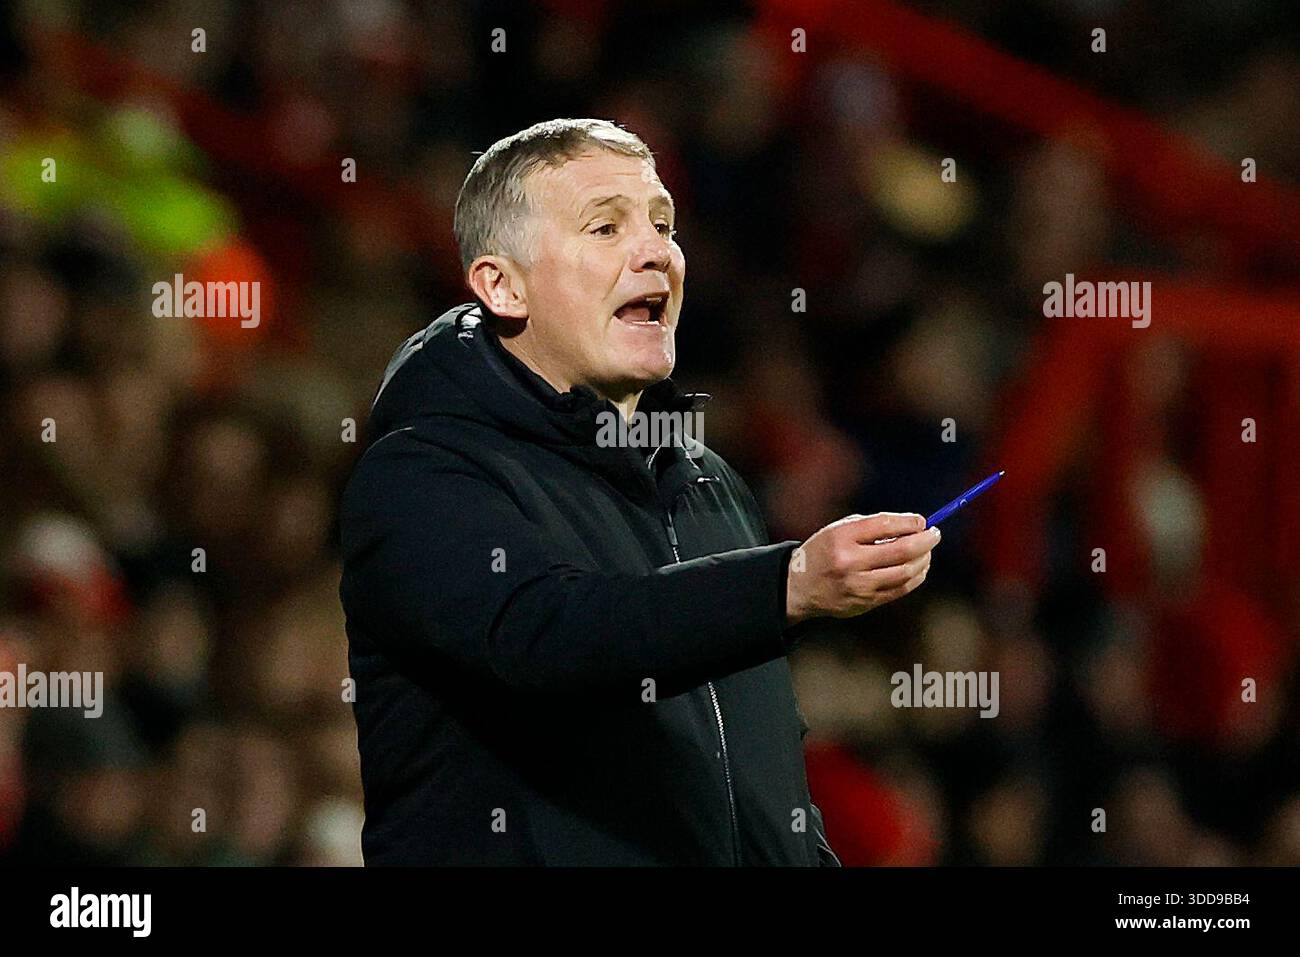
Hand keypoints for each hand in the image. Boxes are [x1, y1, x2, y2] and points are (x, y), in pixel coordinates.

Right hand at [785, 512, 939, 625]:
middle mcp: (850, 562)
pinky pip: (900, 589)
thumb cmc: (825, 551)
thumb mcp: (838, 530)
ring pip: (905, 572)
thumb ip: (872, 527)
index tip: (922, 521)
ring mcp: (858, 585)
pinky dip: (915, 577)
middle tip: (935, 535)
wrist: (799, 587)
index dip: (909, 522)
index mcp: (841, 538)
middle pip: (900, 551)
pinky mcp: (865, 603)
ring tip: (927, 551)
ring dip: (923, 560)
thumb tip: (914, 526)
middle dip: (925, 541)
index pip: (885, 525)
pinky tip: (920, 567)